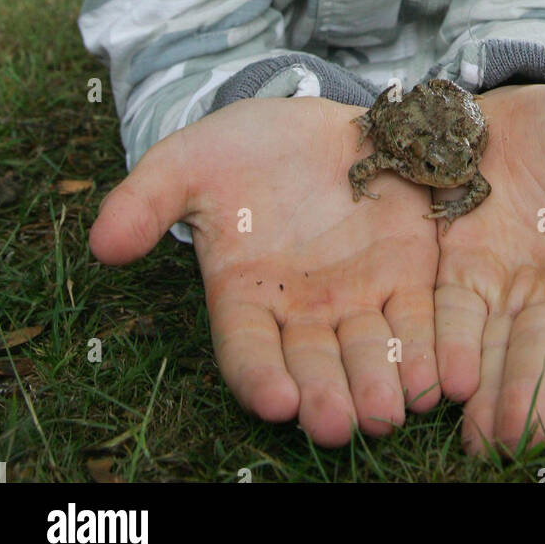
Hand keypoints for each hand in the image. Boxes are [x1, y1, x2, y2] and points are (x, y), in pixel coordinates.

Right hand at [89, 96, 440, 446]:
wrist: (315, 120)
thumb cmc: (243, 148)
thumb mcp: (187, 161)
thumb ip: (146, 199)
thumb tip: (102, 246)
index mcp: (244, 297)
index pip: (248, 349)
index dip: (259, 377)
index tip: (275, 400)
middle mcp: (302, 313)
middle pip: (315, 365)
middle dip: (329, 396)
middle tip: (341, 423)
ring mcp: (358, 298)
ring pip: (371, 353)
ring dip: (384, 383)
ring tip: (395, 406)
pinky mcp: (409, 276)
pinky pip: (422, 319)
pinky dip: (432, 349)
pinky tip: (443, 374)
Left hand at [431, 80, 544, 455]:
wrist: (532, 97)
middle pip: (542, 353)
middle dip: (528, 399)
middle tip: (512, 439)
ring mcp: (506, 281)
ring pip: (495, 346)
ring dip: (485, 391)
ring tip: (476, 433)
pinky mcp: (459, 264)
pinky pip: (451, 310)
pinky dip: (447, 344)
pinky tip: (440, 377)